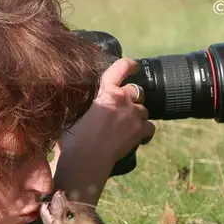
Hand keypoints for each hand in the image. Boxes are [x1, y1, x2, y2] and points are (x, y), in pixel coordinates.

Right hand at [52, 58, 155, 206]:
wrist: (85, 158)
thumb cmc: (73, 138)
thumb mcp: (75, 112)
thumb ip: (86, 103)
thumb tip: (85, 103)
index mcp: (104, 90)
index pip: (121, 68)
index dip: (130, 65)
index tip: (134, 66)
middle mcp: (122, 98)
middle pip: (136, 91)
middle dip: (132, 98)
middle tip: (123, 109)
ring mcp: (133, 114)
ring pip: (144, 109)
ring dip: (138, 115)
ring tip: (127, 126)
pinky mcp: (140, 131)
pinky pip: (150, 127)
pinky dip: (146, 132)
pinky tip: (139, 138)